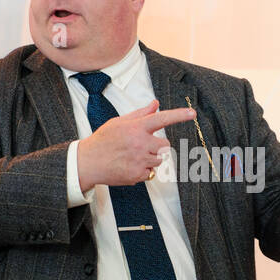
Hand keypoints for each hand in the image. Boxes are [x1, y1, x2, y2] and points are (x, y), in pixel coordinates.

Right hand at [77, 99, 194, 191]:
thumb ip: (140, 114)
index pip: (161, 118)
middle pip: (165, 146)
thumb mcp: (119, 122)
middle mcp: (140, 143)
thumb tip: (155, 104)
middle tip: (141, 147)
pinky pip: (151, 173)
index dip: (178, 115)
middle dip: (157, 147)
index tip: (192, 113)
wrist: (88, 162)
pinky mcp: (138, 174)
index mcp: (136, 128)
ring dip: (151, 159)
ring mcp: (140, 160)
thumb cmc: (103, 140)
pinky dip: (143, 171)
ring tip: (132, 157)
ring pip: (159, 160)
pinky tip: (129, 166)